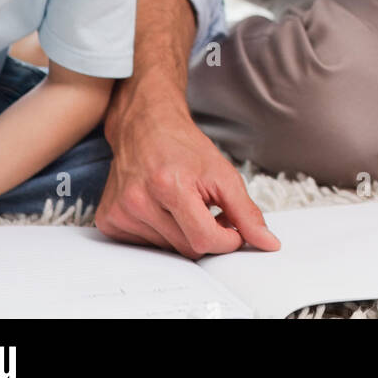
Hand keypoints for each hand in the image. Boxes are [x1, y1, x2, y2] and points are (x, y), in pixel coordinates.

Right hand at [96, 91, 279, 259]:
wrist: (145, 126)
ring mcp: (120, 212)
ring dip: (182, 235)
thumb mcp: (224, 174)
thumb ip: (246, 212)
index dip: (226, 240)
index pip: (204, 239)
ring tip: (182, 205)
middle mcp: (139, 200)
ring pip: (167, 250)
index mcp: (170, 185)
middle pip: (187, 249)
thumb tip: (269, 243)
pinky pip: (145, 246)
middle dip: (206, 235)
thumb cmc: (185, 148)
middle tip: (208, 210)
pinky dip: (160, 234)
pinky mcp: (107, 220)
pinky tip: (161, 209)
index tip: (232, 229)